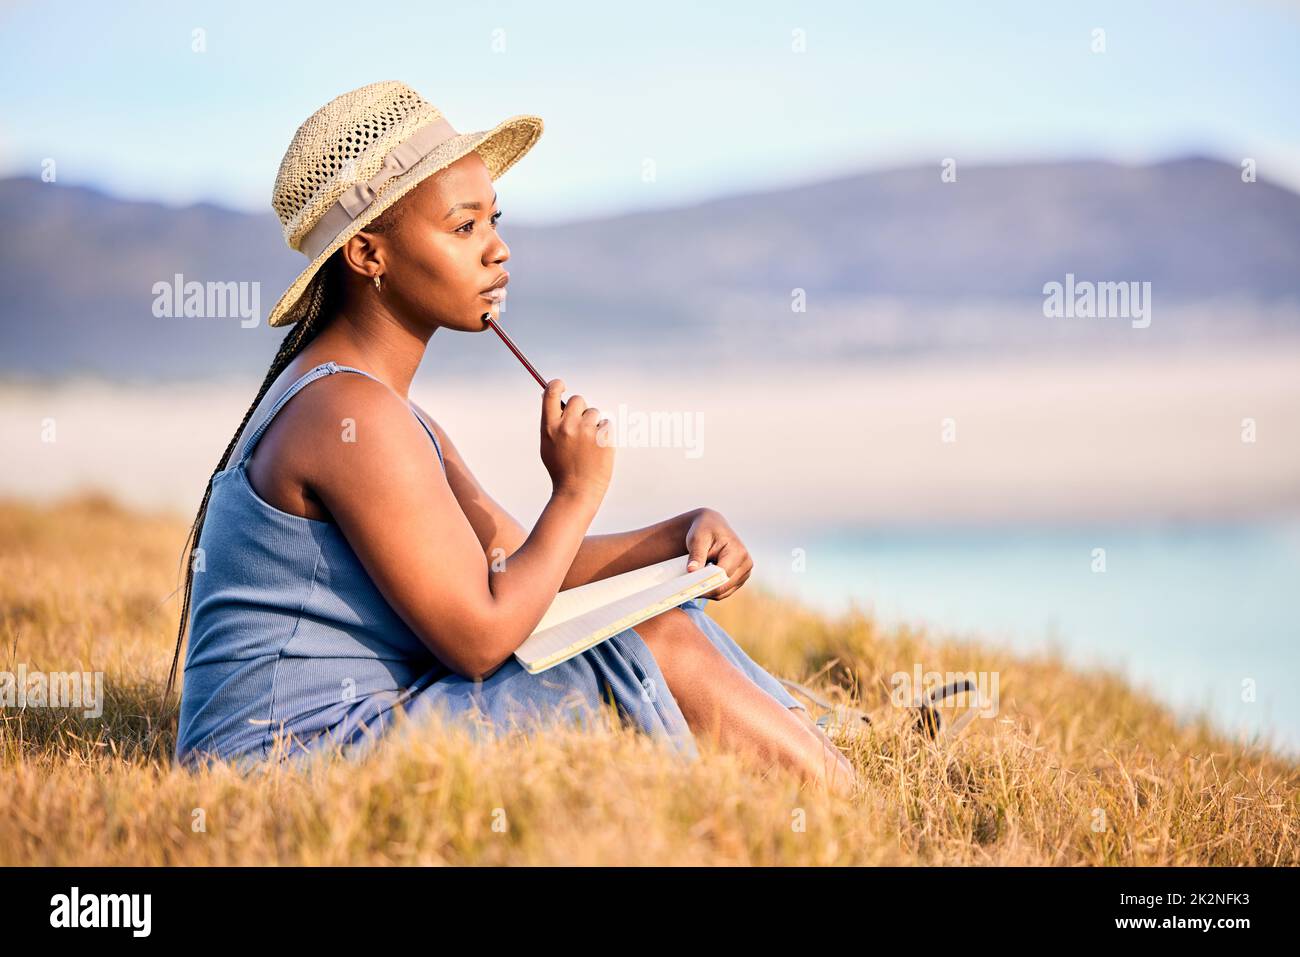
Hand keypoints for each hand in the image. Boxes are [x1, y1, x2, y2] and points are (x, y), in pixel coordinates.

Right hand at [539, 378, 613, 501]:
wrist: (577, 491)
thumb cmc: (561, 469)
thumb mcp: (547, 445)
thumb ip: (549, 422)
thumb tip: (548, 397)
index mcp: (550, 427)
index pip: (551, 393)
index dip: (557, 385)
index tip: (561, 385)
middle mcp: (567, 426)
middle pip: (578, 400)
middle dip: (580, 410)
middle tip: (580, 427)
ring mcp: (586, 431)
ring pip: (594, 413)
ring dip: (593, 424)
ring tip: (589, 444)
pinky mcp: (603, 438)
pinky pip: (606, 424)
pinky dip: (604, 434)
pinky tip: (598, 449)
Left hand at [684, 508, 752, 600]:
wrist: (712, 526)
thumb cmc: (705, 530)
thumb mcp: (698, 539)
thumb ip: (696, 555)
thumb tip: (692, 571)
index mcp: (738, 552)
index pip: (722, 576)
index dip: (705, 583)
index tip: (688, 587)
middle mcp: (746, 564)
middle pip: (723, 588)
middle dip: (705, 589)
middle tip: (686, 589)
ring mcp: (745, 573)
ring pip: (723, 593)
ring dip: (707, 592)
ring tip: (691, 585)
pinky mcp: (740, 579)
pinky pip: (724, 592)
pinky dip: (711, 591)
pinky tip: (700, 583)